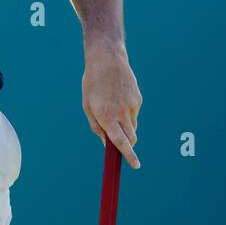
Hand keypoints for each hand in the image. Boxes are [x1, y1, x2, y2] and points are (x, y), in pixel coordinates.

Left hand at [82, 37, 142, 167]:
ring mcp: (132, 106)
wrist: (107, 59)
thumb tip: (106, 143)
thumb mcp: (88, 106)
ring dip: (125, 126)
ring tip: (112, 109)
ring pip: (132, 126)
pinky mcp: (138, 99)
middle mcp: (122, 113)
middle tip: (119, 143)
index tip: (136, 165)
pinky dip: (127, 112)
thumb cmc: (92, 84)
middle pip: (131, 138)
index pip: (121, 142)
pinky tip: (118, 98)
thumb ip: (96, 127)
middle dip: (127, 145)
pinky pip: (134, 114)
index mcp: (106, 116)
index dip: (129, 155)